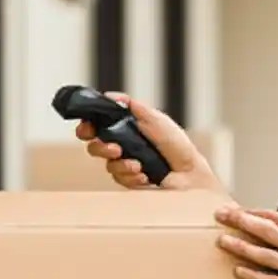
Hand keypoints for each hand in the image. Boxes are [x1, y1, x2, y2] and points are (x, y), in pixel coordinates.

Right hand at [75, 92, 223, 191]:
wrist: (190, 172)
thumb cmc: (177, 145)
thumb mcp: (156, 119)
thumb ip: (134, 107)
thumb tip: (111, 96)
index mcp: (126, 129)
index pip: (97, 127)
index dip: (87, 127)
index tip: (88, 128)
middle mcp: (123, 147)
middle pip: (94, 147)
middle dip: (100, 148)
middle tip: (115, 149)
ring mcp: (126, 166)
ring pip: (107, 165)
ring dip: (121, 164)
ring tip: (138, 165)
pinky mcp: (131, 182)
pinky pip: (119, 180)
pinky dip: (131, 176)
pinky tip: (145, 176)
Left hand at [214, 206, 277, 278]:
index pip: (276, 217)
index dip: (253, 212)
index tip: (235, 209)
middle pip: (267, 231)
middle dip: (241, 222)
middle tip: (220, 216)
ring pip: (266, 255)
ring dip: (242, 247)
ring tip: (223, 241)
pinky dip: (254, 276)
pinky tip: (238, 270)